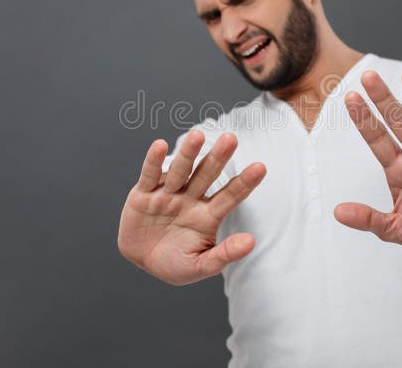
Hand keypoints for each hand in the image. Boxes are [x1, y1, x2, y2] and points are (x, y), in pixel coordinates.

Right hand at [118, 131, 265, 284]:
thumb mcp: (201, 265)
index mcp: (208, 215)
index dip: (244, 182)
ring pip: (180, 171)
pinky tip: (160, 146)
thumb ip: (224, 254)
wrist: (141, 261)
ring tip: (197, 136)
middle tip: (231, 139)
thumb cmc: (175, 263)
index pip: (230, 196)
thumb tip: (251, 241)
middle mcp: (190, 199)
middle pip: (206, 175)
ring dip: (188, 154)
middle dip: (218, 158)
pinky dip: (154, 161)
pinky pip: (150, 175)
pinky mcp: (143, 194)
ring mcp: (167, 194)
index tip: (261, 167)